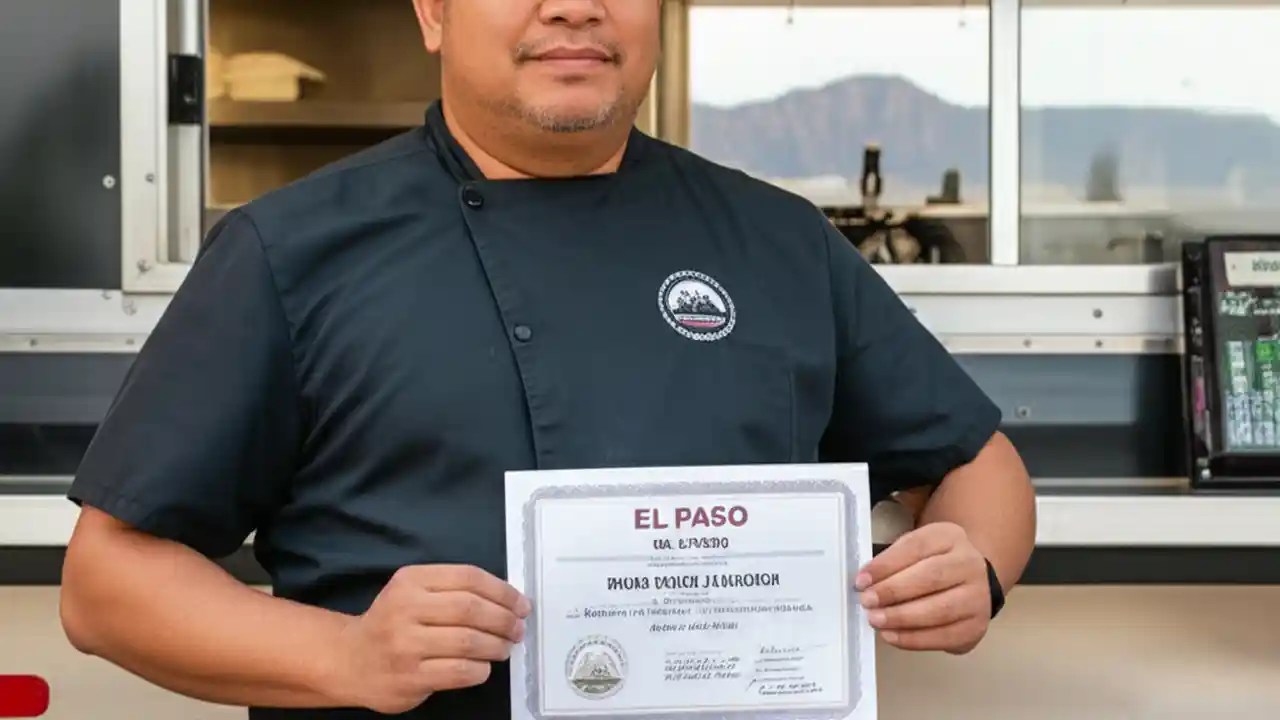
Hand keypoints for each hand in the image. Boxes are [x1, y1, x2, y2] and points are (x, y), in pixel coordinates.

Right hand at [331, 565, 530, 713]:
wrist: (351, 660)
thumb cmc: (393, 623)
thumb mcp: (413, 592)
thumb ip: (452, 589)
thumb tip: (507, 600)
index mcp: (411, 581)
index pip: (468, 577)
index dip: (503, 591)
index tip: (521, 604)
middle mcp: (406, 609)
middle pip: (470, 609)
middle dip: (504, 619)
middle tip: (518, 628)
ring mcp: (406, 645)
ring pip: (468, 641)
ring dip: (496, 645)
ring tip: (504, 648)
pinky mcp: (410, 677)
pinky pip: (459, 672)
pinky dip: (480, 669)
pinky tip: (483, 667)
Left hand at [855, 522, 990, 654]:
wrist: (969, 583)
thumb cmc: (931, 564)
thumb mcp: (914, 550)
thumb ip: (891, 561)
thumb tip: (864, 582)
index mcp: (949, 537)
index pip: (916, 547)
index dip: (886, 564)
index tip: (861, 580)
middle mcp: (969, 564)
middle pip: (931, 577)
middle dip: (894, 591)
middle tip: (867, 602)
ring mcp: (978, 597)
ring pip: (940, 609)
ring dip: (902, 617)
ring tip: (876, 620)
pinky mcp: (976, 626)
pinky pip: (944, 636)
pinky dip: (914, 638)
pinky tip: (891, 636)